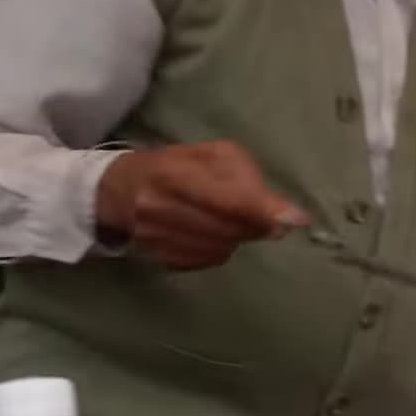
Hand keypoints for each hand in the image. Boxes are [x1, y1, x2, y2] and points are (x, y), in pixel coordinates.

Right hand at [96, 142, 306, 269]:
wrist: (118, 189)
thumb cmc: (176, 165)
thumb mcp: (212, 155)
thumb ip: (247, 178)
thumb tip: (285, 215)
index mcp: (172, 173)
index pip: (227, 198)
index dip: (263, 210)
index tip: (297, 219)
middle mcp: (158, 207)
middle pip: (228, 228)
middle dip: (257, 224)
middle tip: (271, 219)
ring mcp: (155, 237)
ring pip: (221, 247)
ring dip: (240, 237)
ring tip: (237, 221)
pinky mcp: (158, 257)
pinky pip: (208, 260)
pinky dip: (222, 249)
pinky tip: (216, 234)